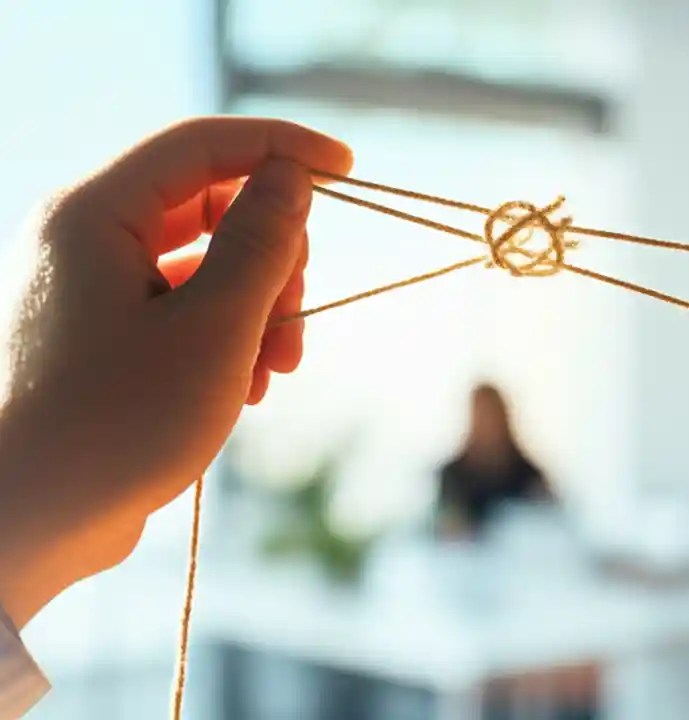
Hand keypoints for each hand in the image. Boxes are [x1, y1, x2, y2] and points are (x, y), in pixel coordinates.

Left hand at [0, 117, 351, 626]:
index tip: (348, 170)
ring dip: (259, 306)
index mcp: (94, 215)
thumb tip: (290, 177)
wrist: (25, 523)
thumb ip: (260, 242)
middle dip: (274, 257)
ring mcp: (91, 289)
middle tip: (299, 319)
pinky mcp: (103, 336)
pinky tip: (248, 387)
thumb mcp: (212, 329)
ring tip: (276, 370)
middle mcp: (84, 239)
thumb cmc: (113, 424)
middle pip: (211, 206)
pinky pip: (185, 307)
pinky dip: (229, 336)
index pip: (204, 143)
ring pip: (205, 263)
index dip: (282, 147)